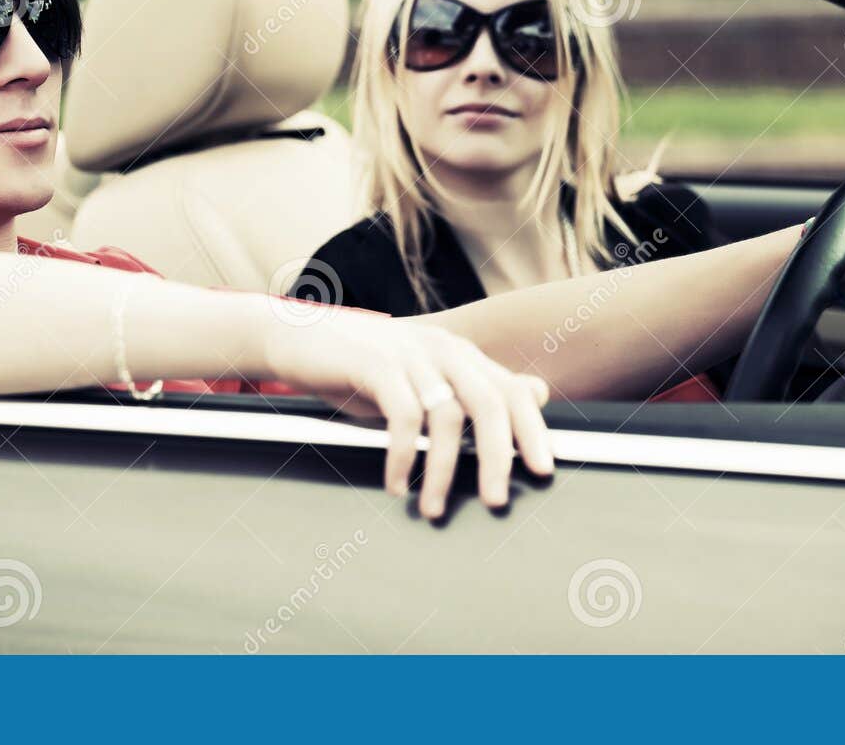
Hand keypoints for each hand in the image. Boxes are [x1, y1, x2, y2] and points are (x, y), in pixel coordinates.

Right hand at [258, 310, 553, 518]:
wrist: (302, 337)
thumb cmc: (367, 368)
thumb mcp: (426, 380)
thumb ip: (475, 390)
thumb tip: (537, 393)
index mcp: (462, 356)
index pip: (513, 391)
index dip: (533, 430)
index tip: (543, 472)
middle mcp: (444, 350)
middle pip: (489, 403)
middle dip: (498, 456)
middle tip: (496, 501)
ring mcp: (411, 355)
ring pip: (446, 417)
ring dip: (441, 470)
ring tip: (433, 508)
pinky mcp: (376, 364)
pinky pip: (402, 416)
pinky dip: (401, 457)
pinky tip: (396, 485)